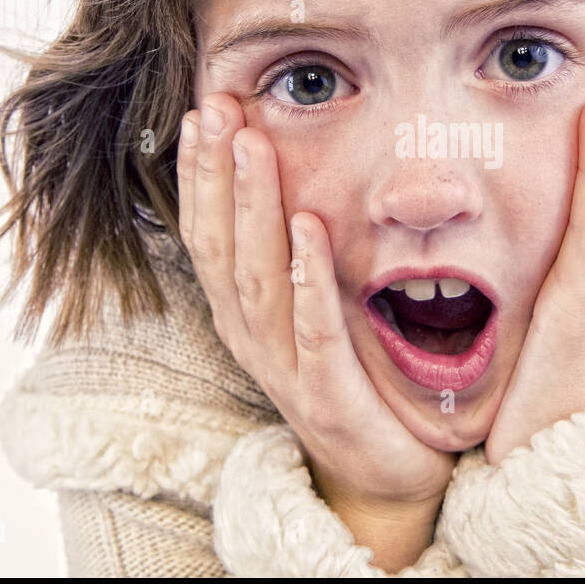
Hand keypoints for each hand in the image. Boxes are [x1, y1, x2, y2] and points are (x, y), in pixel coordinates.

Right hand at [176, 94, 457, 509]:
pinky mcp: (329, 398)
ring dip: (252, 208)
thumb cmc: (353, 380)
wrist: (384, 476)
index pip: (208, 233)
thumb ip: (302, 254)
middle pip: (220, 247)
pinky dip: (308, 278)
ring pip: (256, 280)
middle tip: (216, 107)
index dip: (200, 172)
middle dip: (215, 174)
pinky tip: (309, 227)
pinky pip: (314, 331)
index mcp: (245, 315)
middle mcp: (252, 338)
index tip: (203, 108)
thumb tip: (302, 176)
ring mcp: (285, 370)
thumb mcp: (314, 311)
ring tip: (253, 146)